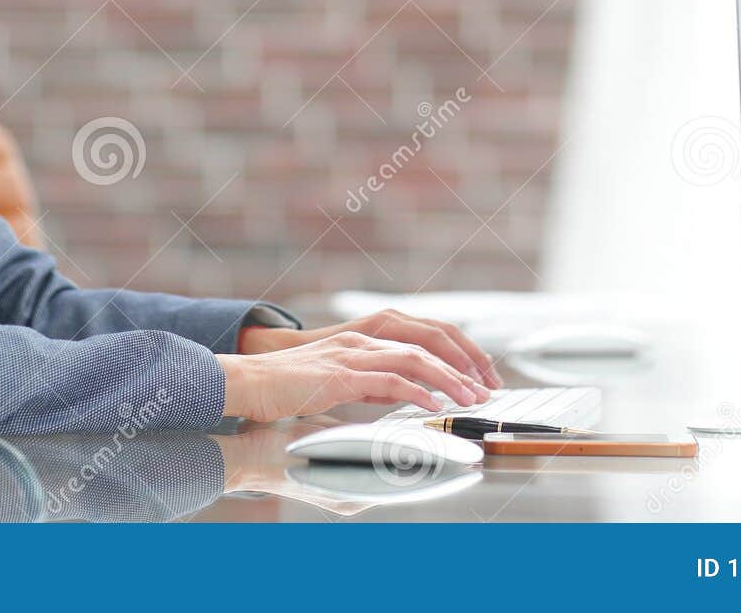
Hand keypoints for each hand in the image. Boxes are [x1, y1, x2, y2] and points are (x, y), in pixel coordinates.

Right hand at [238, 308, 503, 387]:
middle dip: (465, 364)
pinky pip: (390, 380)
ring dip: (450, 379)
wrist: (251, 382)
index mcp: (366, 336)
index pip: (425, 334)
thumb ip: (372, 383)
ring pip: (416, 358)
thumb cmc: (290, 386)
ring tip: (471, 398)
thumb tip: (403, 395)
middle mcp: (364, 338)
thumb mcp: (342, 382)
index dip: (459, 352)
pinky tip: (433, 405)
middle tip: (488, 388)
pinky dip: (417, 391)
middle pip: (429, 340)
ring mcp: (353, 353)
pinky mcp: (341, 374)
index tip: (482, 375)